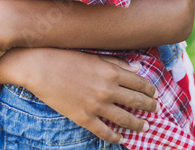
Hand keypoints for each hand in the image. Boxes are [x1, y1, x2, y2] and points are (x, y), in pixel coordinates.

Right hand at [16, 48, 155, 144]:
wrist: (39, 68)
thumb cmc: (65, 57)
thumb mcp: (93, 56)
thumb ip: (116, 63)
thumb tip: (136, 69)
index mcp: (111, 71)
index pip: (139, 82)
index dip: (149, 89)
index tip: (154, 93)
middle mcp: (107, 89)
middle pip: (137, 101)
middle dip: (149, 106)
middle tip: (155, 110)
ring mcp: (96, 105)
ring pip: (125, 119)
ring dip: (138, 124)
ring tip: (145, 126)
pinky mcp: (84, 118)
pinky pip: (105, 132)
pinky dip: (116, 137)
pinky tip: (122, 138)